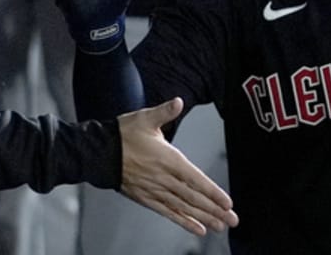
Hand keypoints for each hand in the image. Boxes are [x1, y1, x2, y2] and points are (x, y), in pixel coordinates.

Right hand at [117, 98, 238, 235]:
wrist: (97, 152)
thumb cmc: (122, 134)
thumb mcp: (145, 118)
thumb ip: (164, 111)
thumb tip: (178, 102)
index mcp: (167, 159)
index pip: (195, 179)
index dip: (212, 193)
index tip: (227, 203)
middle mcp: (163, 178)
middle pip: (193, 198)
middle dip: (214, 210)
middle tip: (232, 220)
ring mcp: (154, 190)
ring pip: (183, 208)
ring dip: (202, 218)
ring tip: (219, 227)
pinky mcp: (146, 198)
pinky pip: (167, 212)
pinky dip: (183, 222)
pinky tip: (197, 228)